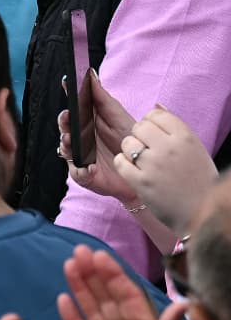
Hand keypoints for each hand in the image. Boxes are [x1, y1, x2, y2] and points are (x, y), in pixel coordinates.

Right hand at [56, 245, 185, 319]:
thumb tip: (183, 304)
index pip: (129, 298)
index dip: (114, 277)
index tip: (100, 256)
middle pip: (108, 300)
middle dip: (94, 276)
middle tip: (78, 253)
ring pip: (93, 312)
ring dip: (81, 289)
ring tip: (67, 267)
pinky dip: (72, 316)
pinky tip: (63, 299)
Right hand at [61, 68, 139, 204]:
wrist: (145, 169)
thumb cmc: (130, 142)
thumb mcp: (117, 116)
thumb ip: (102, 98)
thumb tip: (91, 74)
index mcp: (86, 124)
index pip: (72, 111)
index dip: (68, 100)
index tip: (66, 86)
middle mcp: (80, 140)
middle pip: (65, 130)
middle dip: (63, 123)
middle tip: (67, 117)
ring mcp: (81, 158)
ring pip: (66, 151)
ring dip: (67, 145)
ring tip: (71, 141)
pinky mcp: (86, 176)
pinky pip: (78, 173)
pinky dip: (82, 171)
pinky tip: (90, 167)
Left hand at [114, 107, 217, 235]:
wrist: (200, 213)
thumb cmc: (198, 179)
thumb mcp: (194, 148)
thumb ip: (174, 127)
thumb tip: (157, 106)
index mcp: (185, 136)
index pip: (155, 114)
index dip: (150, 123)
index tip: (154, 134)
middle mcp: (169, 147)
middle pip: (138, 127)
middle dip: (139, 136)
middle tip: (147, 150)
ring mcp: (154, 165)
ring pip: (127, 143)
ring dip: (130, 151)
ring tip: (142, 162)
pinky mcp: (140, 181)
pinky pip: (120, 162)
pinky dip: (123, 165)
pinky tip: (134, 171)